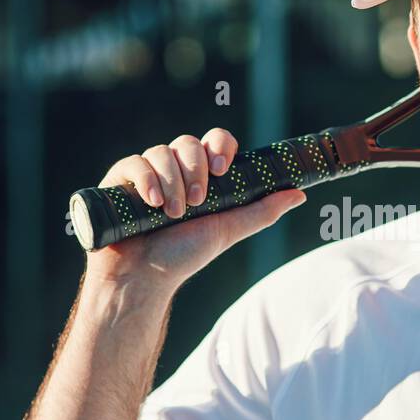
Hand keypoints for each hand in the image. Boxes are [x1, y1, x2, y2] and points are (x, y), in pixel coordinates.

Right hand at [83, 128, 305, 286]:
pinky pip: (135, 162)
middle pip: (188, 142)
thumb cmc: (183, 256)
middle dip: (196, 169)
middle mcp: (174, 170)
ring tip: (174, 213)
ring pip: (162, 151)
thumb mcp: (228, 231)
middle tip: (198, 202)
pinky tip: (153, 201)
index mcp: (201, 177)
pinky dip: (146, 179)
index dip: (219, 146)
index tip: (221, 169)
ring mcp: (147, 174)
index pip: (214, 142)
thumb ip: (262, 211)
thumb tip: (299, 194)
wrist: (143, 277)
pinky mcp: (120, 180)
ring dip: (173, 182)